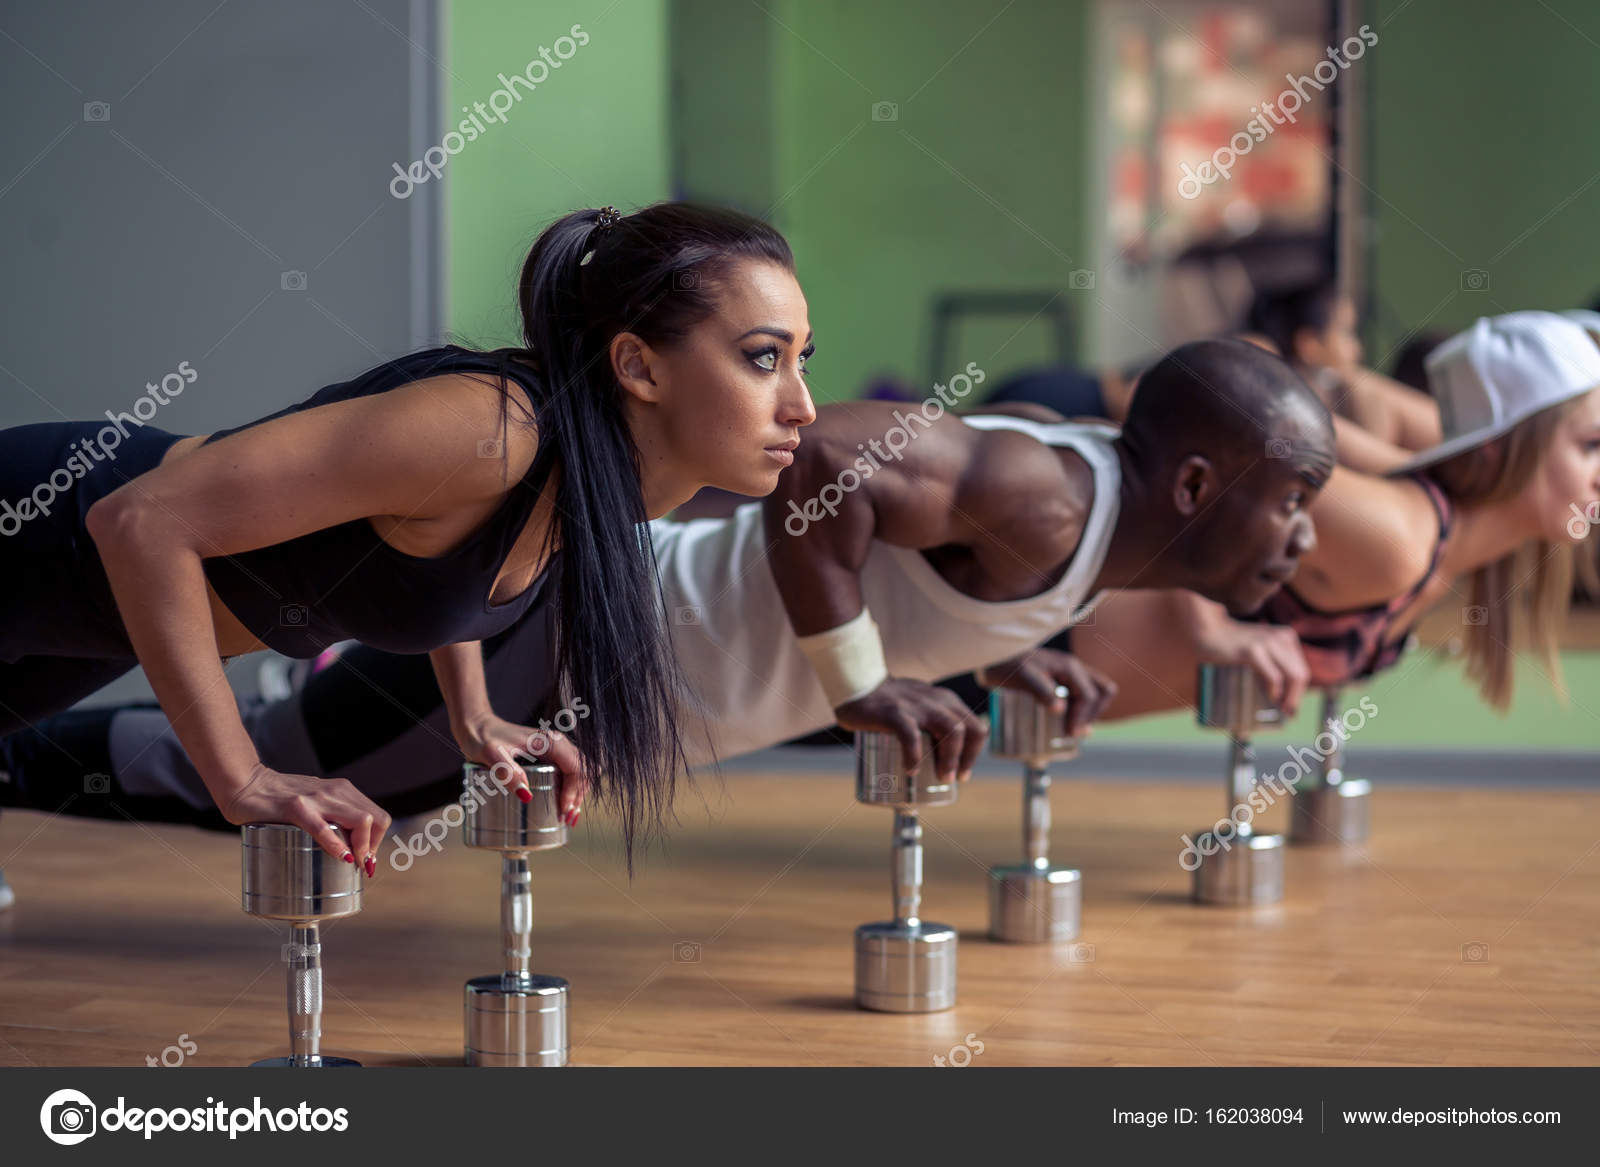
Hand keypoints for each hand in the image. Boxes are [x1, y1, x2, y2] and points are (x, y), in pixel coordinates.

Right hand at [219, 764, 392, 875]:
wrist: (245, 783)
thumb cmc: (278, 799)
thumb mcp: (315, 803)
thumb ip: (331, 816)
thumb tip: (348, 847)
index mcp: (343, 791)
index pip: (379, 816)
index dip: (378, 842)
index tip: (366, 860)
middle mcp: (336, 792)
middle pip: (377, 820)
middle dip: (374, 847)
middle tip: (360, 866)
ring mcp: (317, 799)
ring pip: (361, 820)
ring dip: (363, 848)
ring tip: (353, 864)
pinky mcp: (295, 807)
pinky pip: (323, 827)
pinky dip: (336, 844)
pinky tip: (341, 857)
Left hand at [452, 711, 586, 824]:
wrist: (476, 725)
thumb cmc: (483, 737)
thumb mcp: (492, 755)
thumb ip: (507, 773)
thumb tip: (526, 796)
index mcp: (550, 741)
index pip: (576, 768)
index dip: (574, 791)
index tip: (562, 810)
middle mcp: (557, 743)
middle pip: (582, 771)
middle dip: (579, 796)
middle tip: (566, 818)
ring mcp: (554, 748)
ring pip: (578, 771)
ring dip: (578, 793)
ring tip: (567, 815)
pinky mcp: (548, 754)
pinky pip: (569, 771)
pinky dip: (572, 788)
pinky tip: (564, 803)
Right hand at [834, 677, 986, 782]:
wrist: (857, 684)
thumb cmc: (888, 702)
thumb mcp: (920, 705)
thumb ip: (931, 721)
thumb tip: (938, 761)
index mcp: (946, 701)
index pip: (976, 727)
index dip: (974, 753)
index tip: (963, 774)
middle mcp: (938, 701)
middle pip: (968, 730)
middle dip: (966, 758)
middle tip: (951, 778)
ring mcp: (918, 706)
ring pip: (951, 731)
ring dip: (950, 758)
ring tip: (941, 777)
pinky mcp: (896, 713)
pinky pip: (912, 736)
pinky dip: (914, 755)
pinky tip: (911, 769)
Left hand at [975, 647, 1117, 737]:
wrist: (992, 658)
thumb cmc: (1006, 665)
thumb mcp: (1023, 678)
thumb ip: (1042, 691)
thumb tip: (1060, 710)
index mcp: (1069, 667)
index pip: (1089, 695)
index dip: (1082, 717)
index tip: (1070, 733)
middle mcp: (1073, 669)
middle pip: (1103, 691)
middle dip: (1093, 713)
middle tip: (1074, 731)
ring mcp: (1069, 674)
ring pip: (1097, 691)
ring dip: (1091, 711)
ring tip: (1074, 728)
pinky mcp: (1061, 681)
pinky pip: (1082, 694)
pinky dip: (1082, 708)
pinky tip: (1067, 721)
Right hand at [1197, 621, 1309, 716]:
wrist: (1209, 630)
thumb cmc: (1232, 644)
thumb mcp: (1260, 647)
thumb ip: (1273, 661)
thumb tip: (1284, 694)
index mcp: (1286, 637)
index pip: (1301, 670)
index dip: (1299, 691)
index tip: (1290, 708)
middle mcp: (1281, 638)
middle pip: (1300, 675)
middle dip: (1296, 698)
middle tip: (1287, 714)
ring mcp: (1267, 643)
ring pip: (1293, 676)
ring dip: (1289, 698)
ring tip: (1281, 709)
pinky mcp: (1253, 651)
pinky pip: (1274, 677)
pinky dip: (1275, 691)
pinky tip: (1271, 697)